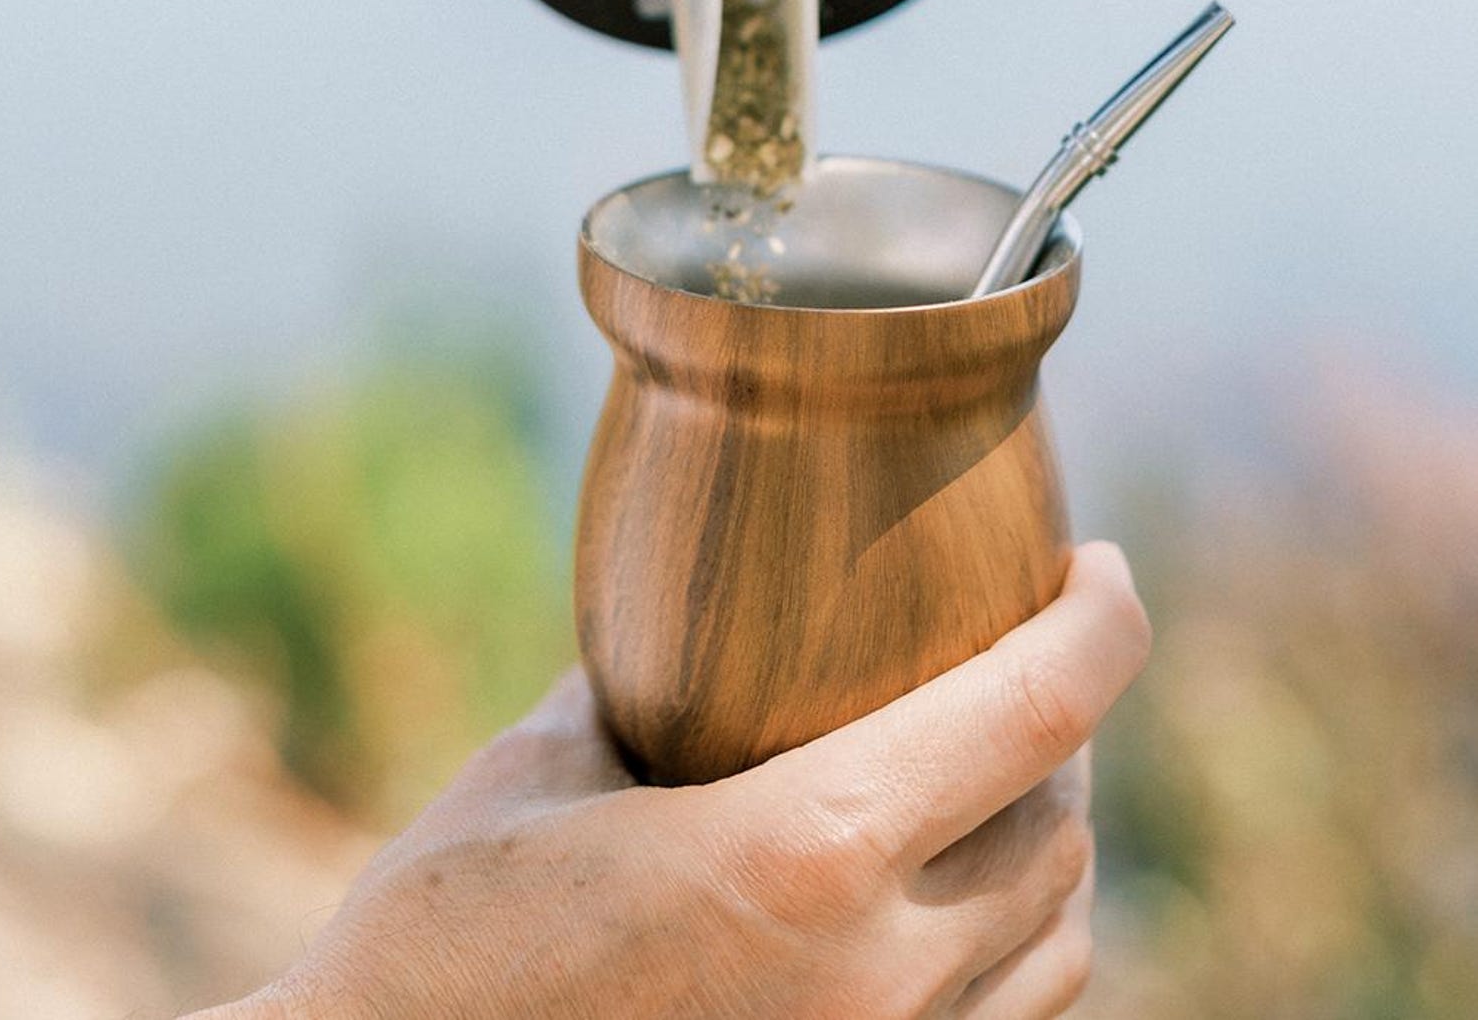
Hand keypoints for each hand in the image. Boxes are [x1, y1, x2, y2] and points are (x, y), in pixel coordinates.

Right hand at [188, 541, 1147, 1019]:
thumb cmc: (442, 937)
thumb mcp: (544, 766)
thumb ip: (646, 688)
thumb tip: (690, 627)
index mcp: (806, 853)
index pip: (1036, 710)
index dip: (1102, 622)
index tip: (1103, 567)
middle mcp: (879, 980)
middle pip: (1066, 821)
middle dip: (1068, 719)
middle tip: (1030, 646)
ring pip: (1062, 941)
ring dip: (1054, 837)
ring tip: (1005, 767)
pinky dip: (1015, 943)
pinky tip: (952, 897)